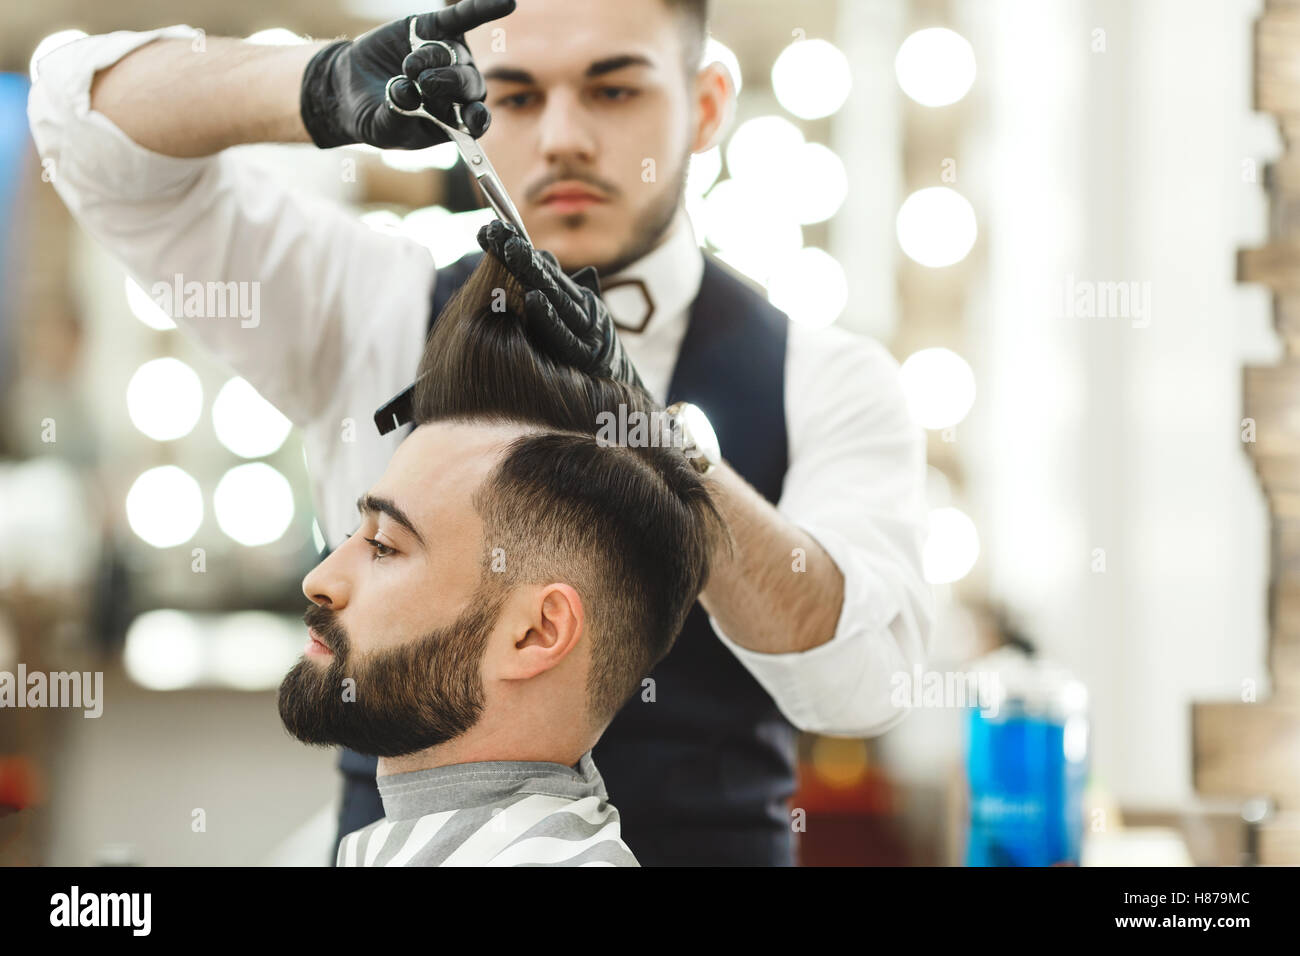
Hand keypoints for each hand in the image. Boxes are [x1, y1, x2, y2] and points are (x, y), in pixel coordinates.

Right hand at [299, 0, 514, 148]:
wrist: (352, 88)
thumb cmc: (374, 116)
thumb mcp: (380, 126)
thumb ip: (395, 117)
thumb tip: (406, 94)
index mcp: (452, 120)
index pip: (475, 120)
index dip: (477, 118)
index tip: (472, 117)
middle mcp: (458, 90)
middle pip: (469, 84)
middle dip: (450, 83)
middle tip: (425, 84)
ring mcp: (449, 58)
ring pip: (455, 55)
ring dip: (432, 59)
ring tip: (408, 68)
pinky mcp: (437, 28)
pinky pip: (464, 18)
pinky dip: (481, 9)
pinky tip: (506, 3)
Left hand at [477, 220, 647, 391]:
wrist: (620, 394)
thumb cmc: (587, 357)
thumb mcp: (572, 319)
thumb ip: (556, 290)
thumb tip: (543, 256)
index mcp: (576, 299)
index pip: (542, 267)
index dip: (515, 248)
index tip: (488, 229)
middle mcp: (582, 310)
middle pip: (546, 276)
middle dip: (518, 252)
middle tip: (495, 231)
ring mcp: (585, 332)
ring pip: (556, 297)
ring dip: (532, 272)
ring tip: (511, 250)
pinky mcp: (585, 358)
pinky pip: (564, 336)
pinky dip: (550, 317)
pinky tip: (534, 299)